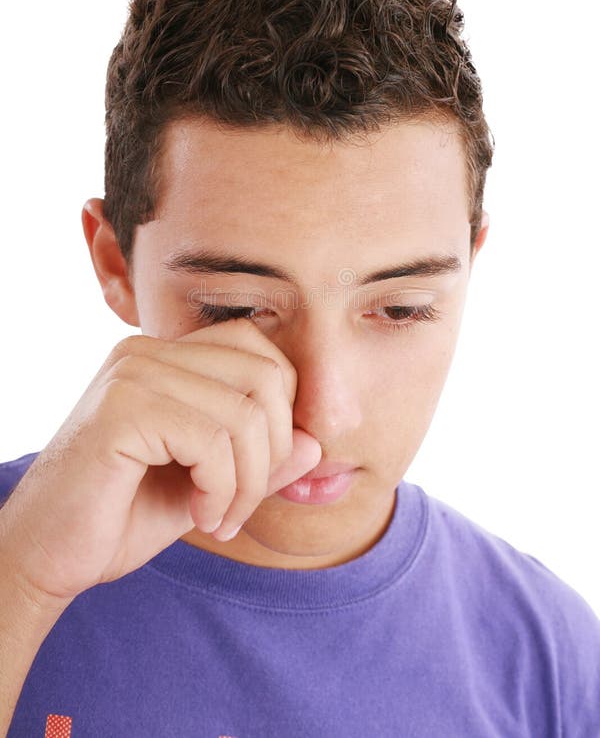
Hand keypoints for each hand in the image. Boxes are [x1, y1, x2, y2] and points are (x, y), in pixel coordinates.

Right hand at [0, 318, 320, 606]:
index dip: (282, 413)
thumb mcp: (209, 485)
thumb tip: (314, 439)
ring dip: (248, 482)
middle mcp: (147, 351)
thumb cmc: (121, 516)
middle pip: (265, 375)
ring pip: (244, 413)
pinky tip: (199, 515)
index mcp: (166, 356)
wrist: (45, 555)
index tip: (264, 472)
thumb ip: (261, 459)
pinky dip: (222, 489)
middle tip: (242, 504)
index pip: (260, 351)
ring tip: (219, 517)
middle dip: (272, 451)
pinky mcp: (122, 407)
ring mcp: (132, 373)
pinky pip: (212, 439)